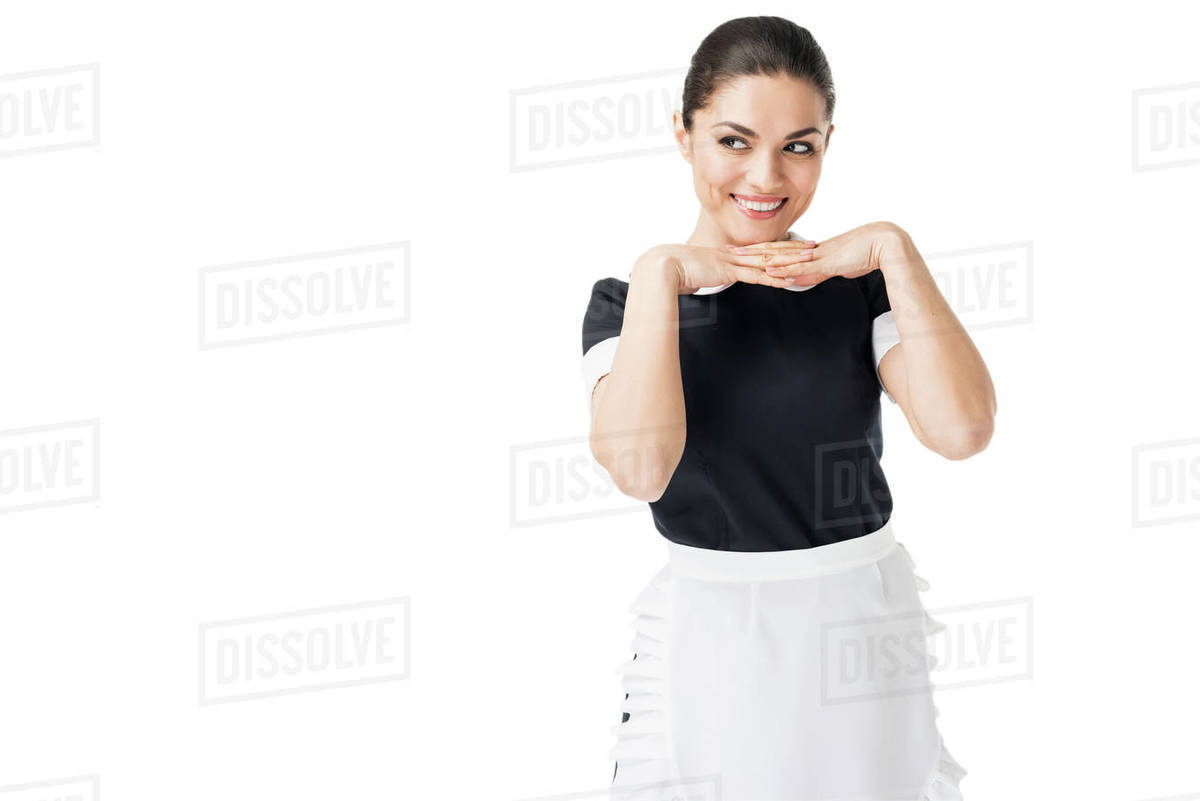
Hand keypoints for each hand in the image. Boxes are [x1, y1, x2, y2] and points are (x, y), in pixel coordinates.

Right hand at [644, 241, 817, 294]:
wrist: (662, 267)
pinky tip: (788, 281)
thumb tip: (706, 280)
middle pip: (769, 250)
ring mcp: (732, 262)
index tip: (794, 245)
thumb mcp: (695, 273)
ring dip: (789, 261)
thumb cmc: (674, 272)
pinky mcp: (728, 272)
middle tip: (813, 246)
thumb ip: (705, 276)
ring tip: (809, 260)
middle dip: (792, 248)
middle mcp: (733, 255)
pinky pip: (756, 276)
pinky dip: (773, 279)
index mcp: (727, 254)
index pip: (759, 249)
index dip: (778, 247)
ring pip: (767, 260)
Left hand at [726, 222, 901, 285]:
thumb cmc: (862, 254)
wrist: (883, 244)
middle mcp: (808, 250)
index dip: (758, 249)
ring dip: (759, 258)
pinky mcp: (825, 262)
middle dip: (749, 251)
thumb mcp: (833, 267)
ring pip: (782, 256)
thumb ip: (816, 273)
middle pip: (773, 249)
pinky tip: (769, 271)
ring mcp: (816, 255)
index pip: (778, 249)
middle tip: (727, 250)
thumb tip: (799, 280)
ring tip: (739, 258)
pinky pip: (801, 267)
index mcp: (809, 250)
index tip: (740, 250)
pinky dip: (784, 269)